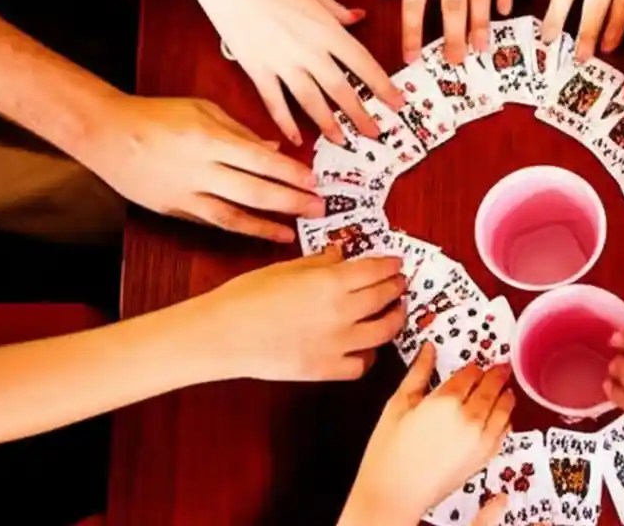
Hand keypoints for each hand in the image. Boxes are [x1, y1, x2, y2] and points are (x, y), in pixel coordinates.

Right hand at [78, 95, 322, 241]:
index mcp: (210, 139)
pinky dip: (240, 228)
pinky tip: (260, 233)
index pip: (261, 160)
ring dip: (268, 226)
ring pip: (235, 215)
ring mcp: (186, 193)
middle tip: (318, 208)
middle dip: (291, 202)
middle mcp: (200, 169)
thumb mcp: (204, 110)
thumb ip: (242, 132)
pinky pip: (213, 222)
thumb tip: (275, 150)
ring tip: (294, 232)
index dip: (291, 173)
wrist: (106, 133)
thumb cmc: (157, 115)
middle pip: (255, 191)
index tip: (314, 180)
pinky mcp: (175, 209)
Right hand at [187, 0, 402, 145]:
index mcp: (326, 29)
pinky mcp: (256, 68)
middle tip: (376, 134)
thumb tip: (358, 17)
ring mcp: (281, 62)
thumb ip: (336, 11)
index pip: (363, 64)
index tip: (399, 103)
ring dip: (329, 124)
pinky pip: (274, 102)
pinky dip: (285, 122)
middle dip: (361, 115)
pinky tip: (296, 138)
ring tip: (343, 141)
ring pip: (311, 101)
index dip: (383, 87)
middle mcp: (308, 49)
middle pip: (341, 89)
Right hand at [194, 250, 406, 380]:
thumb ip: (321, 262)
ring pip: (384, 332)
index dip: (390, 265)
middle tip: (400, 283)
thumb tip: (341, 254)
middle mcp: (342, 312)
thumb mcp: (286, 268)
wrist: (223, 335)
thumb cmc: (247, 297)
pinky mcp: (326, 369)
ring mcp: (337, 344)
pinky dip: (369, 355)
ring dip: (394, 319)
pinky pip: (362, 364)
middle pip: (385, 297)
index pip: (376, 270)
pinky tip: (366, 346)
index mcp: (332, 282)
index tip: (396, 263)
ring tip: (394, 312)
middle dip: (396, 288)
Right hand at [345, 345, 514, 523]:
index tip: (474, 365)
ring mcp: (480, 438)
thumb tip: (428, 350)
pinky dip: (506, 419)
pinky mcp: (483, 457)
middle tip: (501, 367)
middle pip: (492, 386)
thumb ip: (417, 373)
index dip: (474, 366)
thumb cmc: (389, 453)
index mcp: (446, 400)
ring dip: (505, 394)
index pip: (471, 373)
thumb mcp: (398, 404)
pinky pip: (504, 431)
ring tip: (505, 388)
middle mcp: (469, 417)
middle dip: (496, 375)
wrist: (393, 494)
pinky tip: (502, 416)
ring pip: (503, 407)